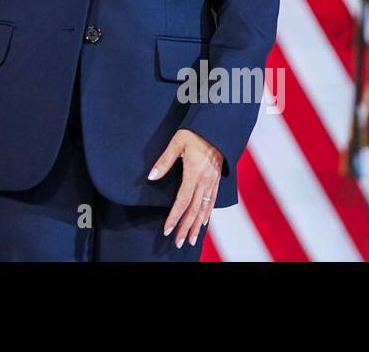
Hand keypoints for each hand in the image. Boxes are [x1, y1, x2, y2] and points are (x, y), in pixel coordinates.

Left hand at [148, 128, 223, 248]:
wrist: (217, 127)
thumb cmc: (195, 133)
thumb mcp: (177, 143)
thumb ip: (164, 161)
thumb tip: (151, 176)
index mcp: (194, 174)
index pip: (182, 201)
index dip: (174, 217)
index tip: (167, 229)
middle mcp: (204, 181)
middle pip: (194, 210)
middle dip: (185, 228)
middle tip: (178, 242)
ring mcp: (212, 182)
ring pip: (204, 209)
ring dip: (196, 226)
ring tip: (190, 239)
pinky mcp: (216, 179)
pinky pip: (212, 201)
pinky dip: (207, 214)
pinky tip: (203, 222)